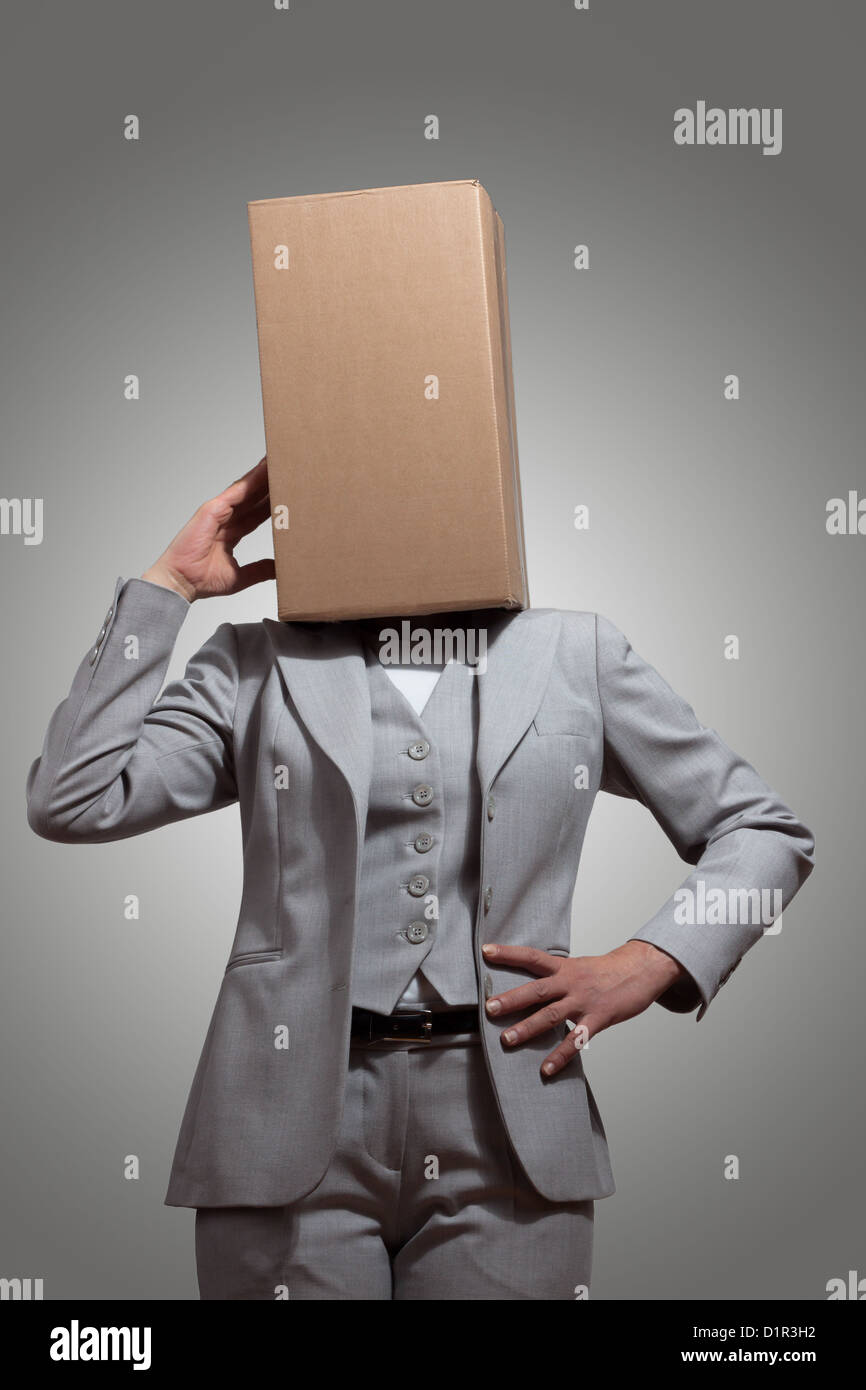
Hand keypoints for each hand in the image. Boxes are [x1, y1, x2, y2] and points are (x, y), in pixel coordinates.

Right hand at [141, 457, 276, 601]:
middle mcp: (225, 519)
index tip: (288, 495)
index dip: (271, 504)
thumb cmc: (201, 580)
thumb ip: (259, 570)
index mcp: (230, 533)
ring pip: (246, 489)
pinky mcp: (213, 509)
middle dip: (270, 485)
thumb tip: (279, 569)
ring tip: (281, 461)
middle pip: (253, 498)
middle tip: (289, 471)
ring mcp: (219, 512)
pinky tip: (265, 469)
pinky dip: (251, 479)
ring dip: (263, 475)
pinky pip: (237, 491)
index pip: (256, 514)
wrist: (181, 582)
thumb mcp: (240, 576)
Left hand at [481, 939, 686, 1077]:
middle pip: (537, 989)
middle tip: (489, 1008)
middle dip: (511, 999)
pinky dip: (560, 1056)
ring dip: (528, 1028)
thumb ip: (556, 978)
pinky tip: (546, 1069)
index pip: (532, 957)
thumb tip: (531, 989)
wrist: (641, 970)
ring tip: (507, 1040)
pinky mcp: (598, 1019)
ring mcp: (584, 1002)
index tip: (487, 950)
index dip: (509, 953)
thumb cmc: (607, 971)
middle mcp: (571, 983)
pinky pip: (576, 1040)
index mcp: (564, 968)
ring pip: (552, 1016)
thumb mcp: (578, 967)